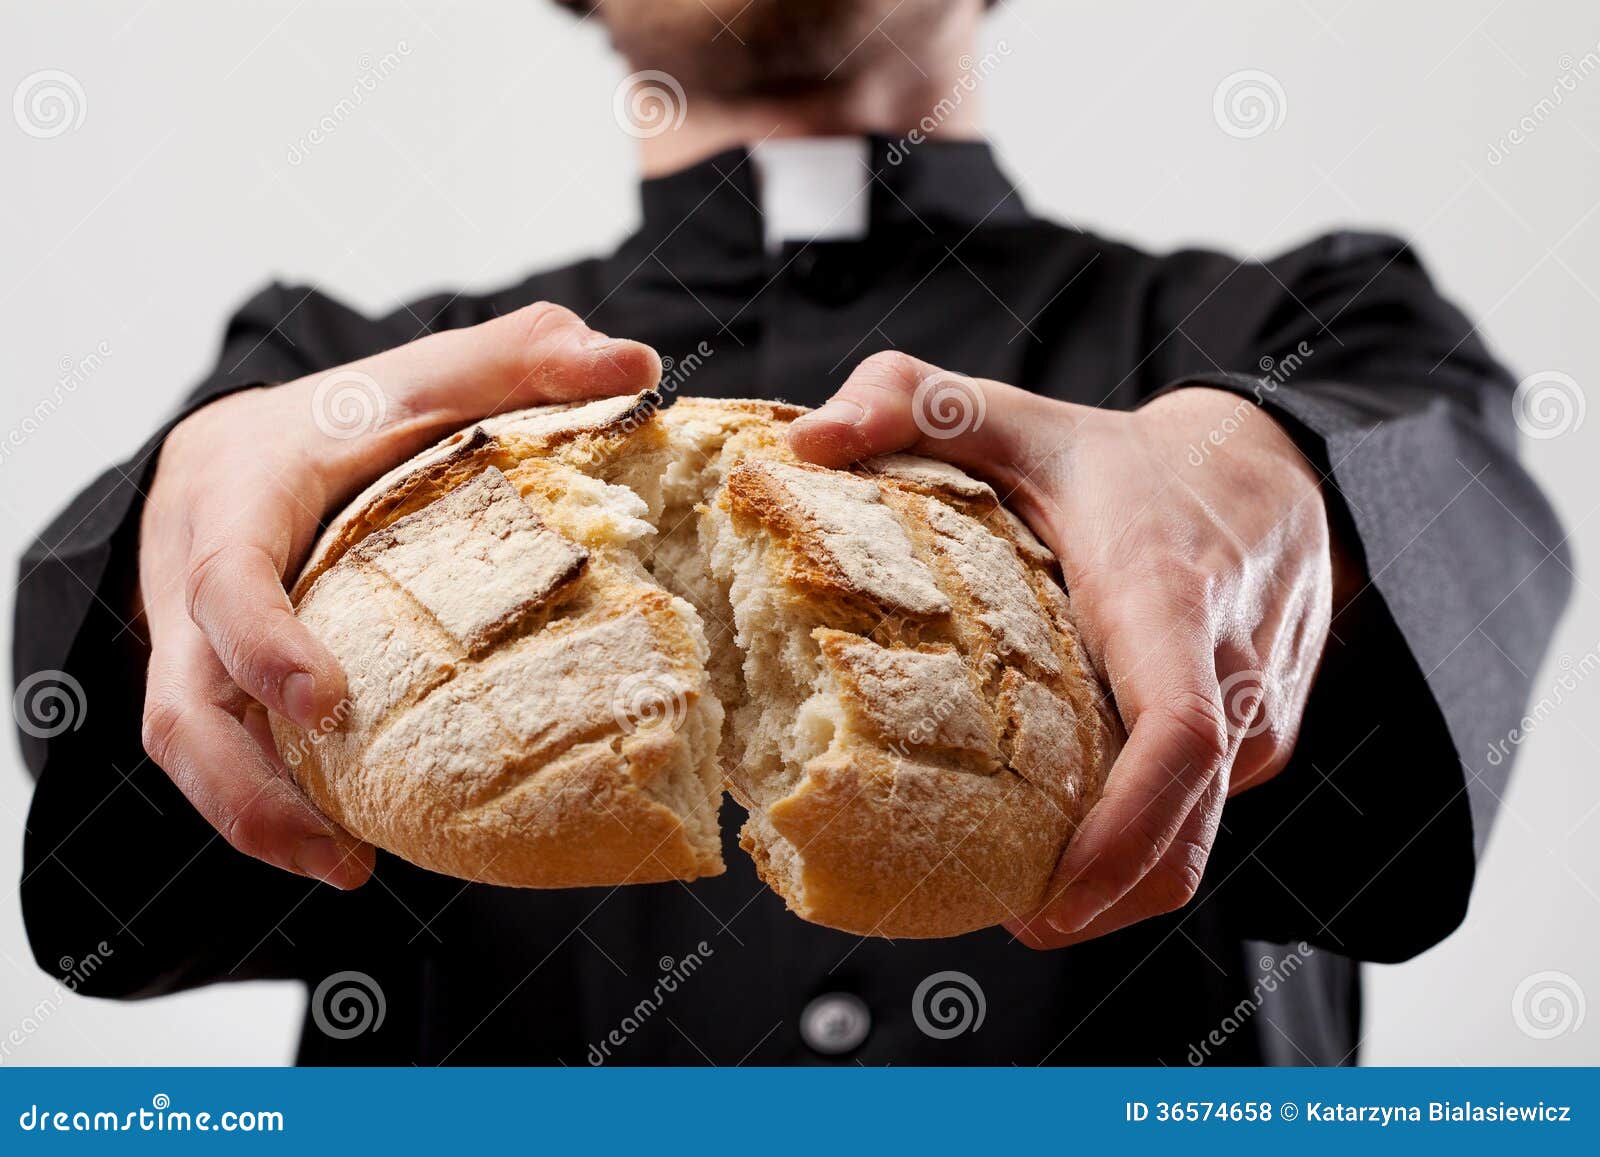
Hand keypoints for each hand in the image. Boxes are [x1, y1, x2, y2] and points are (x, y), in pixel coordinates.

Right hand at [138, 303, 659, 888]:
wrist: (245, 440)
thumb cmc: (353, 411)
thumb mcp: (436, 372)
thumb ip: (527, 359)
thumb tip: (639, 365)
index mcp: (243, 486)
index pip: (226, 572)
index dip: (262, 641)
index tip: (325, 702)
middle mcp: (191, 566)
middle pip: (178, 698)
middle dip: (244, 786)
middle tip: (340, 854)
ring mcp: (183, 632)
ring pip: (184, 741)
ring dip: (256, 815)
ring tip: (347, 867)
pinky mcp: (202, 676)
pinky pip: (215, 748)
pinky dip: (270, 796)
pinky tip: (342, 836)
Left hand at [788, 352, 1341, 948]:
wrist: (1276, 472)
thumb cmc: (1130, 459)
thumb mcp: (1018, 417)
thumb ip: (910, 402)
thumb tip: (804, 444)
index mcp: (1166, 599)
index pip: (1176, 737)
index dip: (1121, 836)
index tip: (1049, 899)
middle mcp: (1231, 673)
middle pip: (1187, 832)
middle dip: (1099, 900)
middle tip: (1000, 921)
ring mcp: (1261, 719)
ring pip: (1194, 841)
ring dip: (1114, 883)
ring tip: (1017, 890)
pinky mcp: (1264, 744)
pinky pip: (1200, 821)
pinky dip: (1138, 848)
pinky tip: (1067, 838)